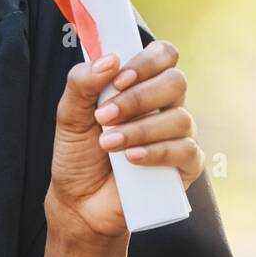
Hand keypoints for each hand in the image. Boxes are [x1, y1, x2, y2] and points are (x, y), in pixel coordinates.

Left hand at [45, 40, 204, 242]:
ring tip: (108, 143)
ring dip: (139, 129)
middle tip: (104, 116)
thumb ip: (82, 83)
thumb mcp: (69, 115)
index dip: (146, 62)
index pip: (163, 55)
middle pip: (175, 82)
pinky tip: (131, 159)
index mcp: (141, 86)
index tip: (117, 79)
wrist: (79, 202)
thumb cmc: (79, 154)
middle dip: (138, 97)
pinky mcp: (185, 166)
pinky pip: (186, 151)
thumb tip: (109, 59)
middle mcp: (165, 106)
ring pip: (180, 118)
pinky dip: (156, 152)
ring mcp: (179, 136)